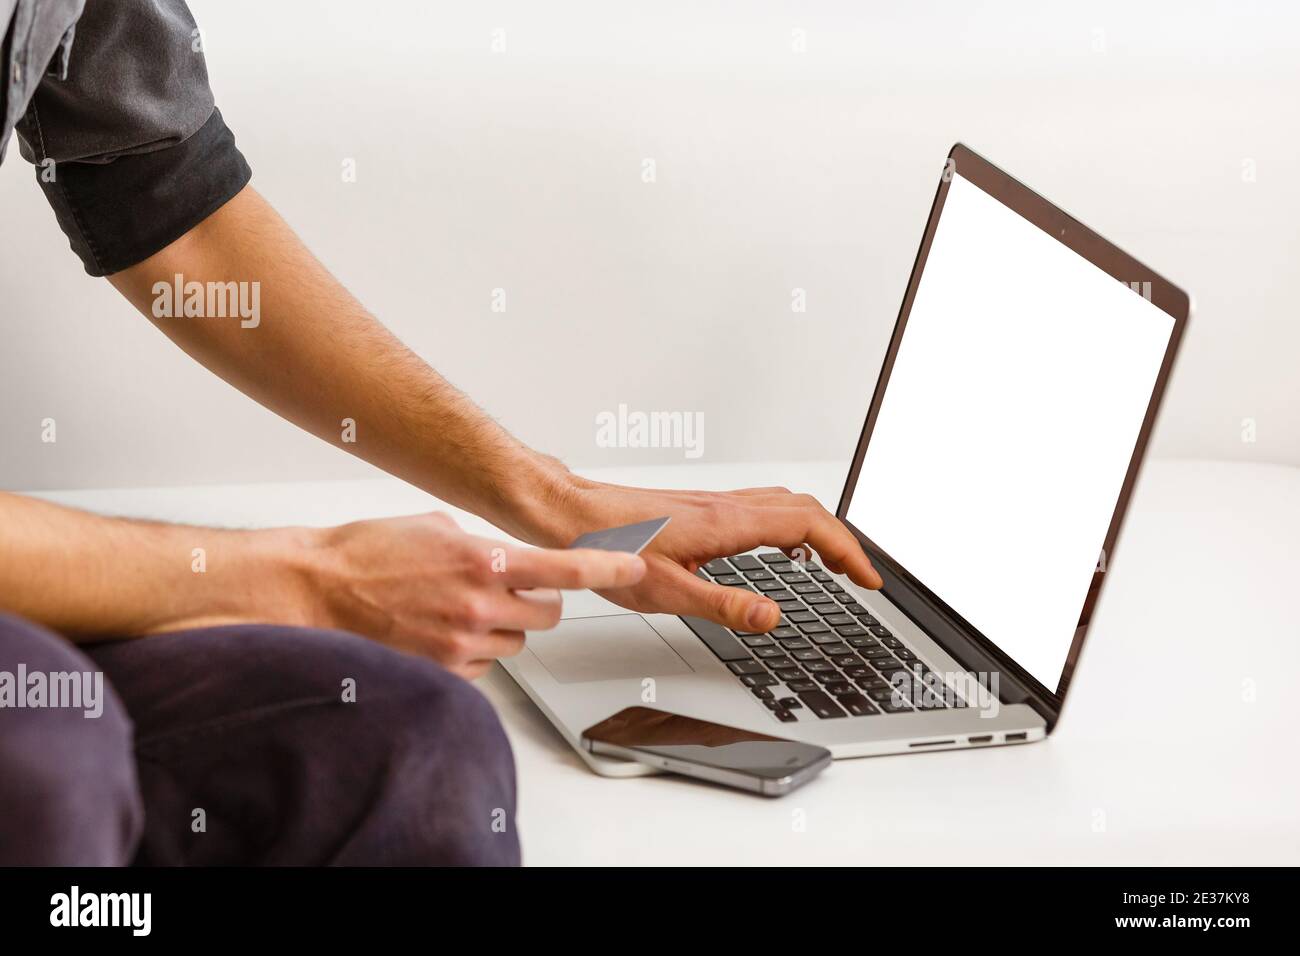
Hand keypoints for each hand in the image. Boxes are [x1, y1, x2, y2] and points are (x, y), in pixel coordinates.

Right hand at [305, 512, 645, 677]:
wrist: (313, 591)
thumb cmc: (364, 554)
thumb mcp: (434, 527)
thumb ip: (481, 543)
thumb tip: (502, 556)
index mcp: (483, 560)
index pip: (566, 568)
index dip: (608, 566)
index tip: (635, 565)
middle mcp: (479, 605)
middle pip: (547, 615)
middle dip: (536, 602)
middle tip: (508, 589)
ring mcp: (461, 644)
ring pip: (515, 644)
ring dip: (500, 628)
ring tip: (454, 608)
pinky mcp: (442, 673)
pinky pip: (481, 668)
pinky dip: (470, 652)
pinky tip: (435, 631)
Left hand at [551, 482, 881, 632]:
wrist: (571, 514)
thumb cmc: (609, 546)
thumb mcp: (668, 591)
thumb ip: (725, 606)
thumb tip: (773, 616)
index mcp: (729, 523)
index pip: (811, 525)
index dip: (848, 550)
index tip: (868, 578)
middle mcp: (727, 505)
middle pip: (806, 508)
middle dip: (841, 540)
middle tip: (858, 574)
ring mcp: (714, 502)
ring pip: (784, 504)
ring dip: (816, 529)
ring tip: (829, 563)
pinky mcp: (700, 506)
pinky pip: (761, 507)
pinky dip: (787, 524)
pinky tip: (774, 548)